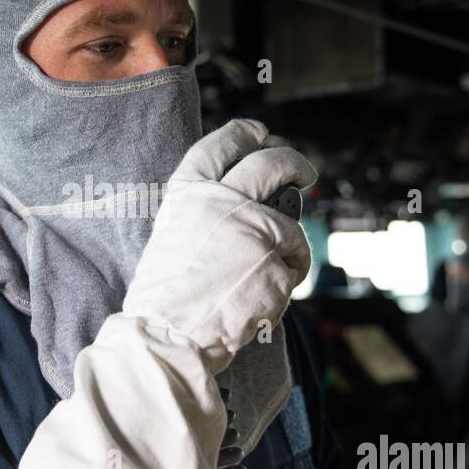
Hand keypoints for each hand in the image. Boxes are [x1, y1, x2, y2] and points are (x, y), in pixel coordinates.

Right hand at [121, 119, 314, 375]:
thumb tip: (245, 205)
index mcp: (189, 194)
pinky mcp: (276, 264)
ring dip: (290, 249)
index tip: (259, 132)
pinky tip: (260, 300)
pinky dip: (285, 283)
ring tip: (265, 277)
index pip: (220, 147)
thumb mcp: (172, 236)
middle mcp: (224, 202)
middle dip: (294, 163)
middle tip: (304, 172)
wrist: (167, 336)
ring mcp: (254, 231)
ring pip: (291, 227)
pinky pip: (294, 267)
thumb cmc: (164, 298)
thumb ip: (204, 214)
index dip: (242, 134)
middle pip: (271, 164)